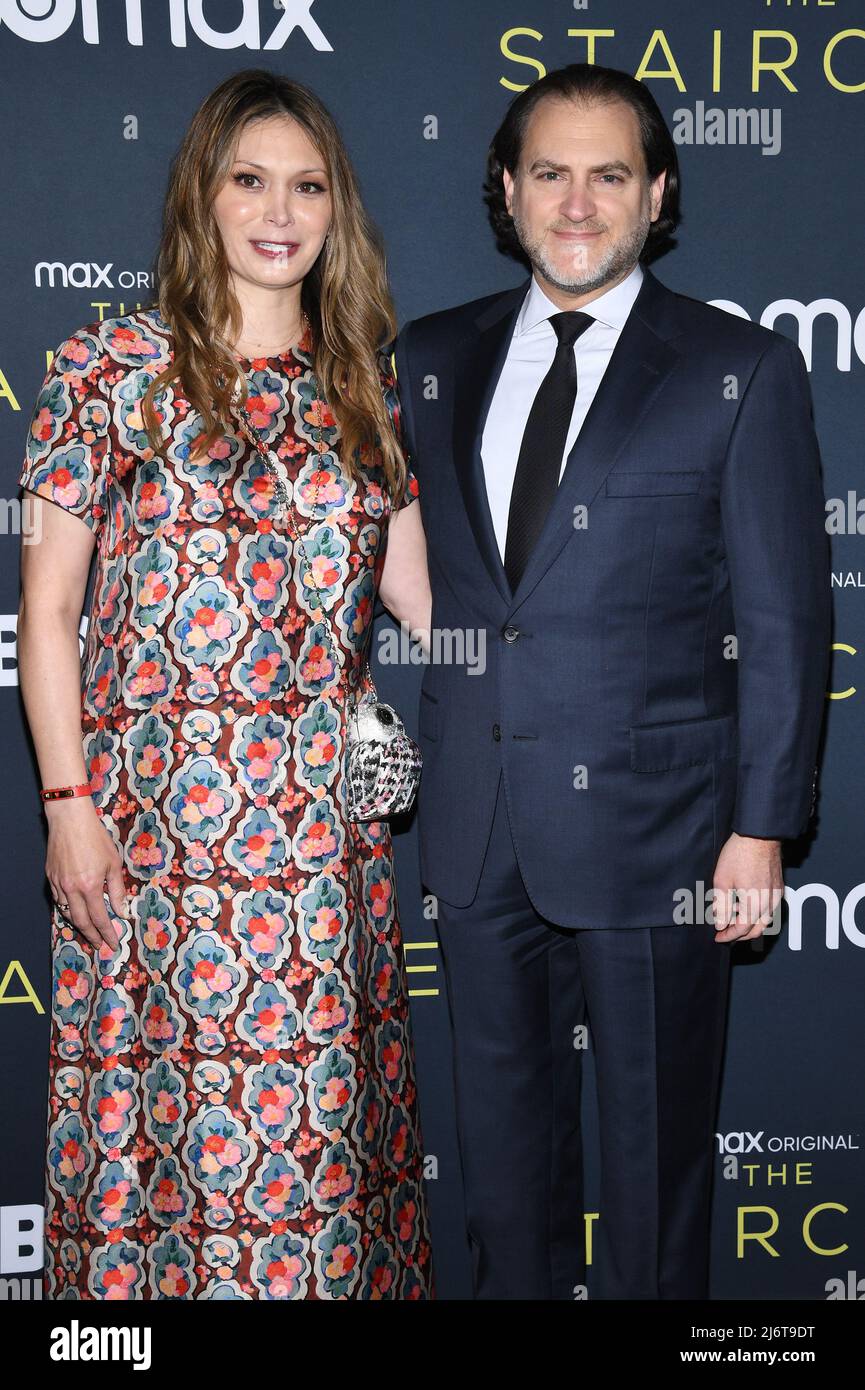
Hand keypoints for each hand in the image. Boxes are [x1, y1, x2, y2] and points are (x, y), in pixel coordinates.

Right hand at [45, 799, 129, 951]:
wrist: (70, 820)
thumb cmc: (96, 838)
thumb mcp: (113, 863)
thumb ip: (117, 890)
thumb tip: (123, 912)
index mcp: (90, 886)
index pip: (100, 919)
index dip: (107, 933)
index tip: (113, 943)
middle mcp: (72, 889)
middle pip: (81, 922)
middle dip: (91, 936)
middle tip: (99, 945)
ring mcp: (59, 884)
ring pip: (66, 913)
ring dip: (78, 925)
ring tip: (88, 931)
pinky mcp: (50, 877)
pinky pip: (58, 900)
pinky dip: (67, 909)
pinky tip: (74, 910)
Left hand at [711, 832, 783, 942]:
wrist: (759, 835)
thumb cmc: (739, 854)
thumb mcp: (722, 881)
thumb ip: (722, 906)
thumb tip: (720, 924)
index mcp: (755, 903)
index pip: (742, 929)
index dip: (728, 935)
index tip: (718, 935)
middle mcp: (769, 902)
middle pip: (757, 930)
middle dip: (740, 935)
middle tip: (725, 932)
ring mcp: (776, 895)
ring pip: (766, 921)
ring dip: (750, 925)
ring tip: (733, 918)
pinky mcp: (779, 888)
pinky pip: (771, 909)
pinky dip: (758, 914)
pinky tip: (745, 905)